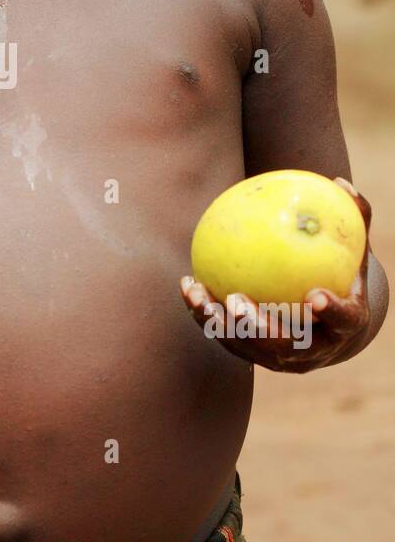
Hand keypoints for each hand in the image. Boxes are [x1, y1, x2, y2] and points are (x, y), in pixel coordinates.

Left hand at [180, 177, 371, 372]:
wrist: (331, 321)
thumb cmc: (342, 274)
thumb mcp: (354, 249)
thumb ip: (353, 219)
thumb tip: (341, 182)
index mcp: (345, 325)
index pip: (343, 320)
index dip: (332, 312)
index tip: (315, 295)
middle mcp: (315, 350)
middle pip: (286, 346)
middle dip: (259, 329)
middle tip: (238, 301)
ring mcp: (284, 360)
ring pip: (248, 348)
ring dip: (220, 324)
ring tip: (200, 294)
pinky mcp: (257, 358)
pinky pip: (226, 338)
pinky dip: (205, 315)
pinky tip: (187, 285)